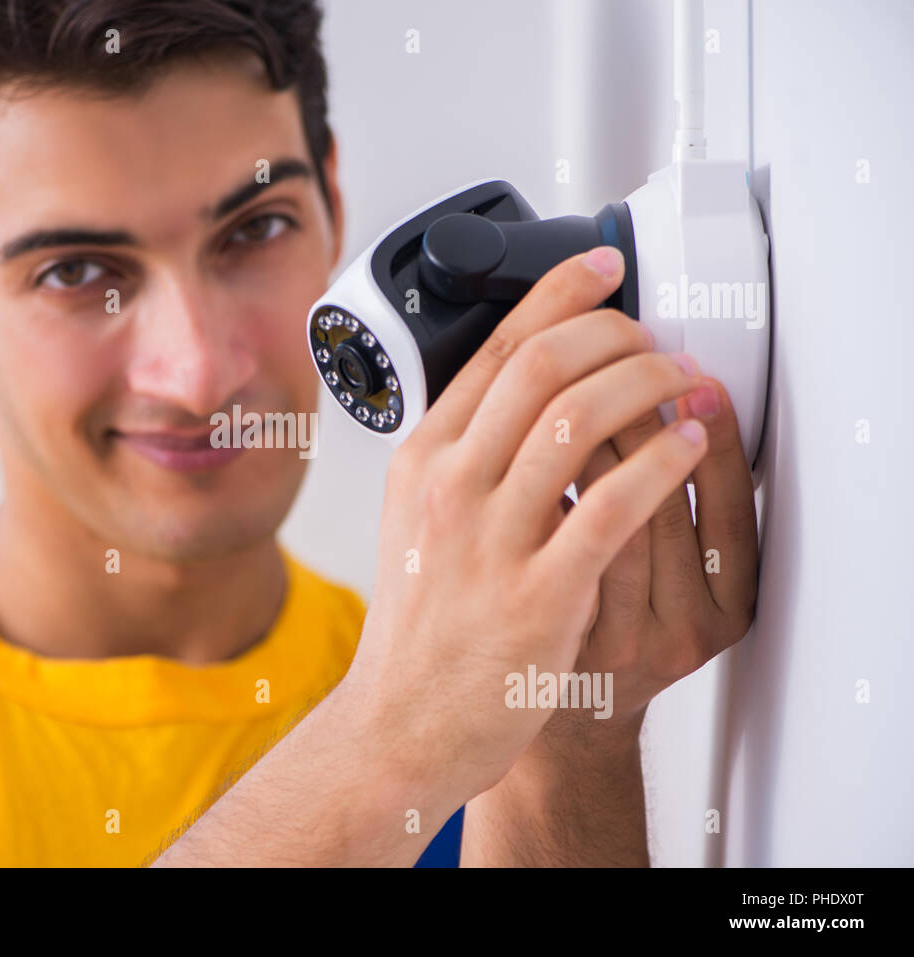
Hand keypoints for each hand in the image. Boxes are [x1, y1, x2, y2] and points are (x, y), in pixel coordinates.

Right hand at [341, 246, 711, 813]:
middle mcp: (451, 486)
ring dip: (647, 385)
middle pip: (542, 367)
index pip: (495, 349)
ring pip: (579, 420)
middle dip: (616, 332)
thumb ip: (460, 455)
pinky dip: (662, 463)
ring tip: (682, 383)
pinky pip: (612, 505)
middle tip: (655, 338)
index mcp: (422, 460)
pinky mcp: (538, 593)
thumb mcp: (416, 519)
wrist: (402, 721)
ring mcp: (491, 539)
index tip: (602, 266)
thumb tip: (521, 394)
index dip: (558, 294)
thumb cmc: (419, 627)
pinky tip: (689, 446)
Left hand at [557, 373, 758, 731]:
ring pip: (614, 517)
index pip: (733, 505)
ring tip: (571, 395)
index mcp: (723, 605)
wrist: (535, 717)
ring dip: (590, 441)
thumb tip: (655, 400)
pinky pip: (561, 542)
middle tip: (619, 365)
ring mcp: (620, 638)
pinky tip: (530, 454)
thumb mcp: (656, 581)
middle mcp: (680, 627)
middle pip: (669, 500)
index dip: (718, 435)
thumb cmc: (589, 632)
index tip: (697, 381)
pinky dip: (552, 490)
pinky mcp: (560, 636)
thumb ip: (665, 512)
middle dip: (639, 417)